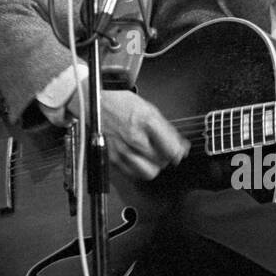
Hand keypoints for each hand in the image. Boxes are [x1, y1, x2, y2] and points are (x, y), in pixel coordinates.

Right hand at [67, 89, 189, 180]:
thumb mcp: (149, 109)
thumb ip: (167, 130)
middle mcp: (135, 137)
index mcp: (147, 121)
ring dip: (153, 166)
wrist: (92, 102)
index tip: (179, 152)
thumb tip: (182, 147)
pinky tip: (138, 158)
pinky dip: (139, 169)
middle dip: (165, 157)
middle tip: (162, 150)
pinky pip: (133, 174)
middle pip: (162, 162)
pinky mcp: (112, 158)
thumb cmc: (119, 102)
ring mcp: (122, 150)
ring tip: (150, 156)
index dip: (178, 152)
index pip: (172, 149)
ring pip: (149, 172)